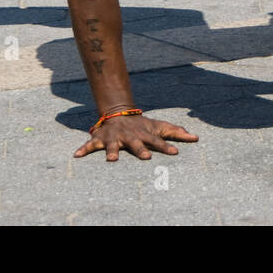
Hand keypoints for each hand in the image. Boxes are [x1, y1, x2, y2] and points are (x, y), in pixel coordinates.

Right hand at [74, 113, 198, 160]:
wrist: (119, 112)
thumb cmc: (142, 125)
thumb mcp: (159, 126)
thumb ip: (176, 132)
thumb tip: (196, 137)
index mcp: (144, 134)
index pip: (158, 140)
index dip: (167, 146)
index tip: (175, 152)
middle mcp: (130, 136)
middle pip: (136, 143)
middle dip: (141, 149)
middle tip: (146, 157)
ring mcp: (114, 137)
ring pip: (112, 145)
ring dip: (111, 151)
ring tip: (111, 159)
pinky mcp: (101, 138)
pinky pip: (90, 144)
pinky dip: (83, 149)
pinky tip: (76, 156)